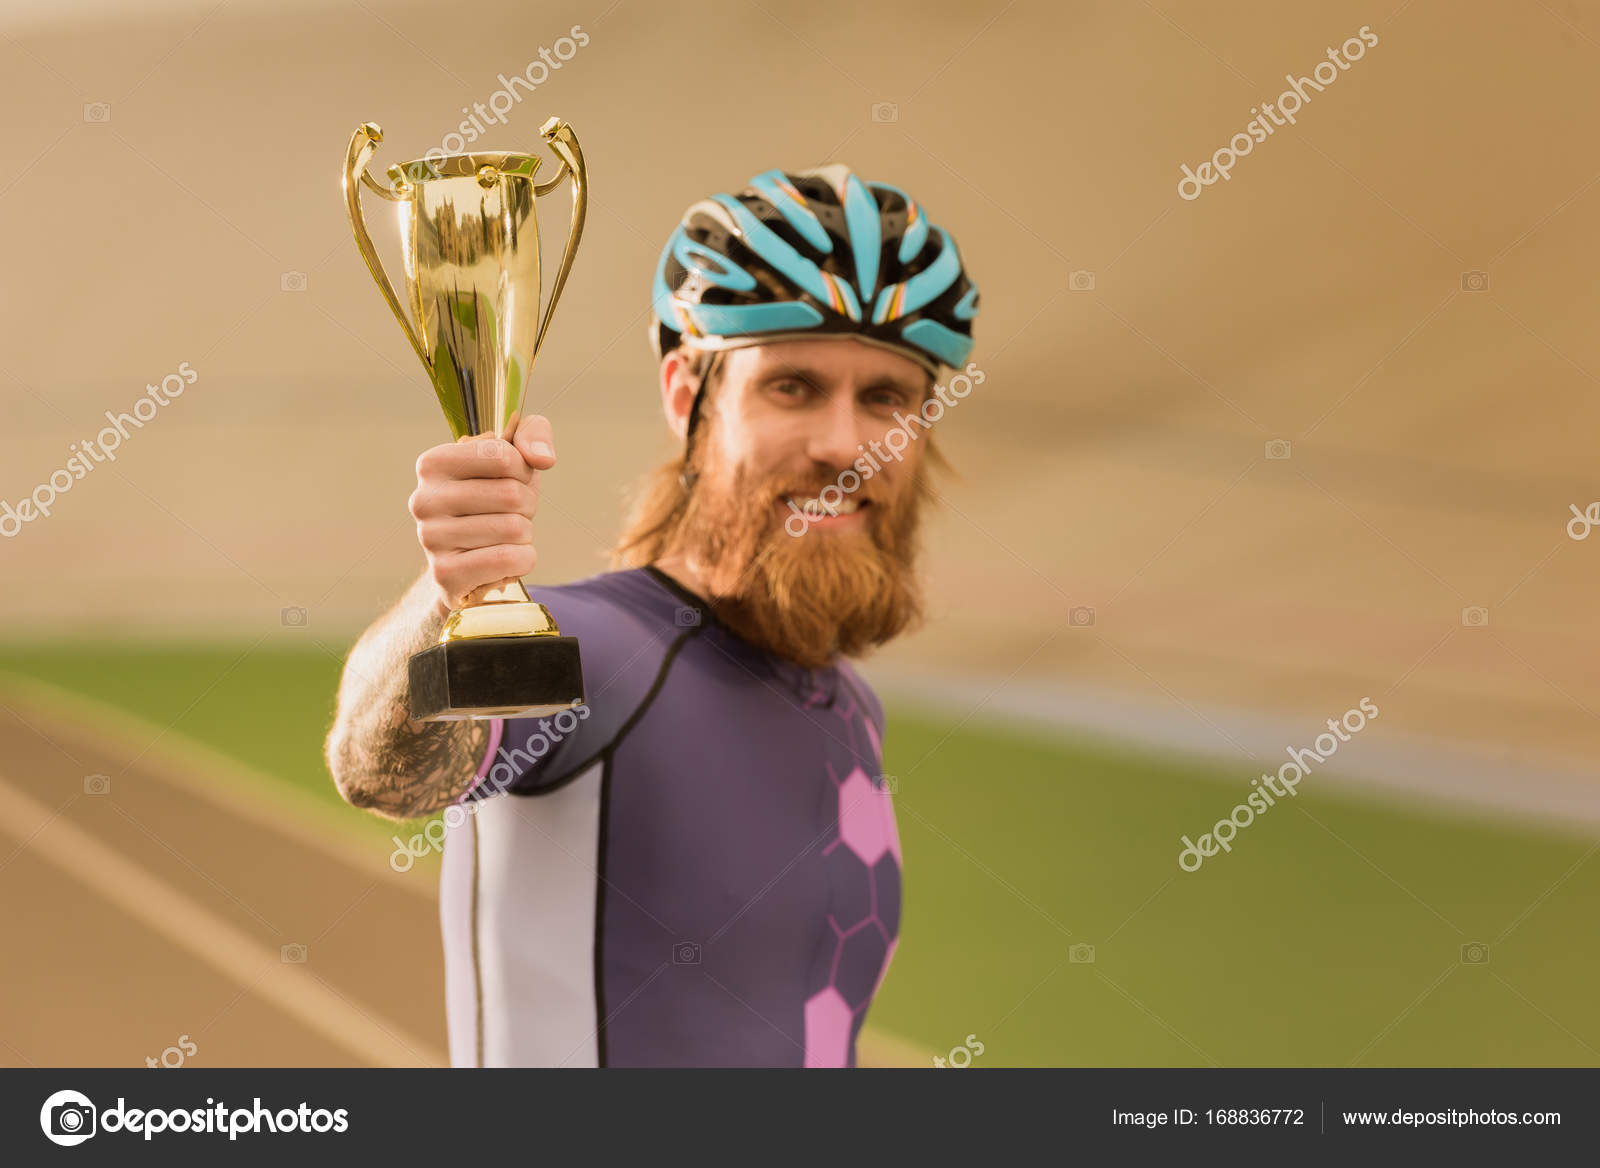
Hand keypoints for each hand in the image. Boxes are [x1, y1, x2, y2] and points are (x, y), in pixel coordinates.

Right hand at [409, 414, 555, 615]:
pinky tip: (506, 559)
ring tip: (504, 536)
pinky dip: (523, 559)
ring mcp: (430, 538)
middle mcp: (423, 499)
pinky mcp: (445, 573)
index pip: (502, 455)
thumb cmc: (493, 501)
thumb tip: (543, 458)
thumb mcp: (514, 458)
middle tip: (511, 513)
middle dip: (526, 506)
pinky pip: (509, 559)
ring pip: (514, 528)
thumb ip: (533, 434)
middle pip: (512, 494)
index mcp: (433, 464)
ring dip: (524, 534)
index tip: (511, 479)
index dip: (522, 469)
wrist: (468, 564)